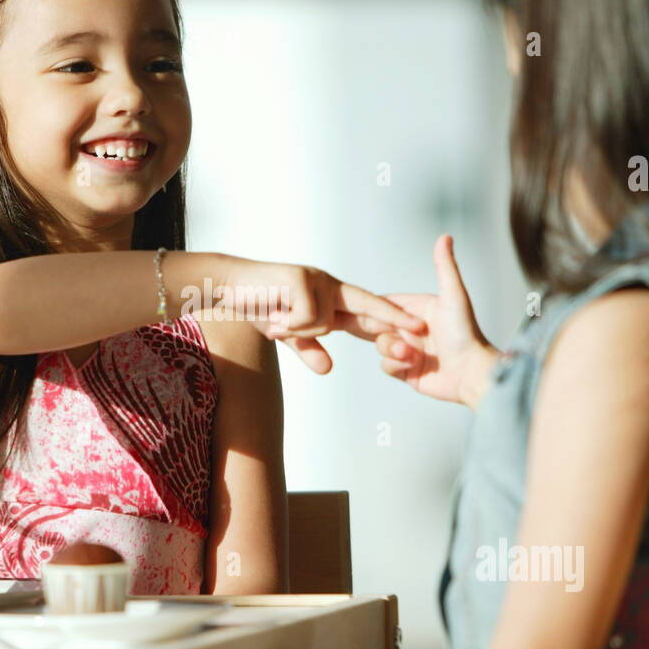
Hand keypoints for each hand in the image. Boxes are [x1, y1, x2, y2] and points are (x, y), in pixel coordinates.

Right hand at [217, 258, 427, 374]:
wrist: (228, 286)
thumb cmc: (258, 306)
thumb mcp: (286, 334)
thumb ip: (309, 349)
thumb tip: (328, 370)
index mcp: (329, 295)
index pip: (366, 308)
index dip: (392, 319)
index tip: (418, 329)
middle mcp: (327, 283)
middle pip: (365, 304)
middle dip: (392, 318)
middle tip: (419, 329)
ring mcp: (315, 278)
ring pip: (325, 323)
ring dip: (297, 330)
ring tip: (276, 320)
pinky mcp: (301, 278)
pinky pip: (307, 318)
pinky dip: (288, 324)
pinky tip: (272, 314)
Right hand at [375, 234, 499, 406]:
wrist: (472, 374)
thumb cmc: (467, 335)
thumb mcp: (454, 296)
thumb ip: (445, 267)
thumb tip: (444, 236)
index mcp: (419, 309)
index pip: (387, 303)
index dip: (375, 307)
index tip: (368, 309)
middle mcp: (412, 329)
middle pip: (378, 325)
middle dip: (382, 331)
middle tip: (396, 335)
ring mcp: (408, 350)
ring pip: (380, 345)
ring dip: (391, 349)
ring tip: (410, 353)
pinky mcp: (406, 371)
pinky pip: (386, 365)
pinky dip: (395, 364)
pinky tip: (412, 364)